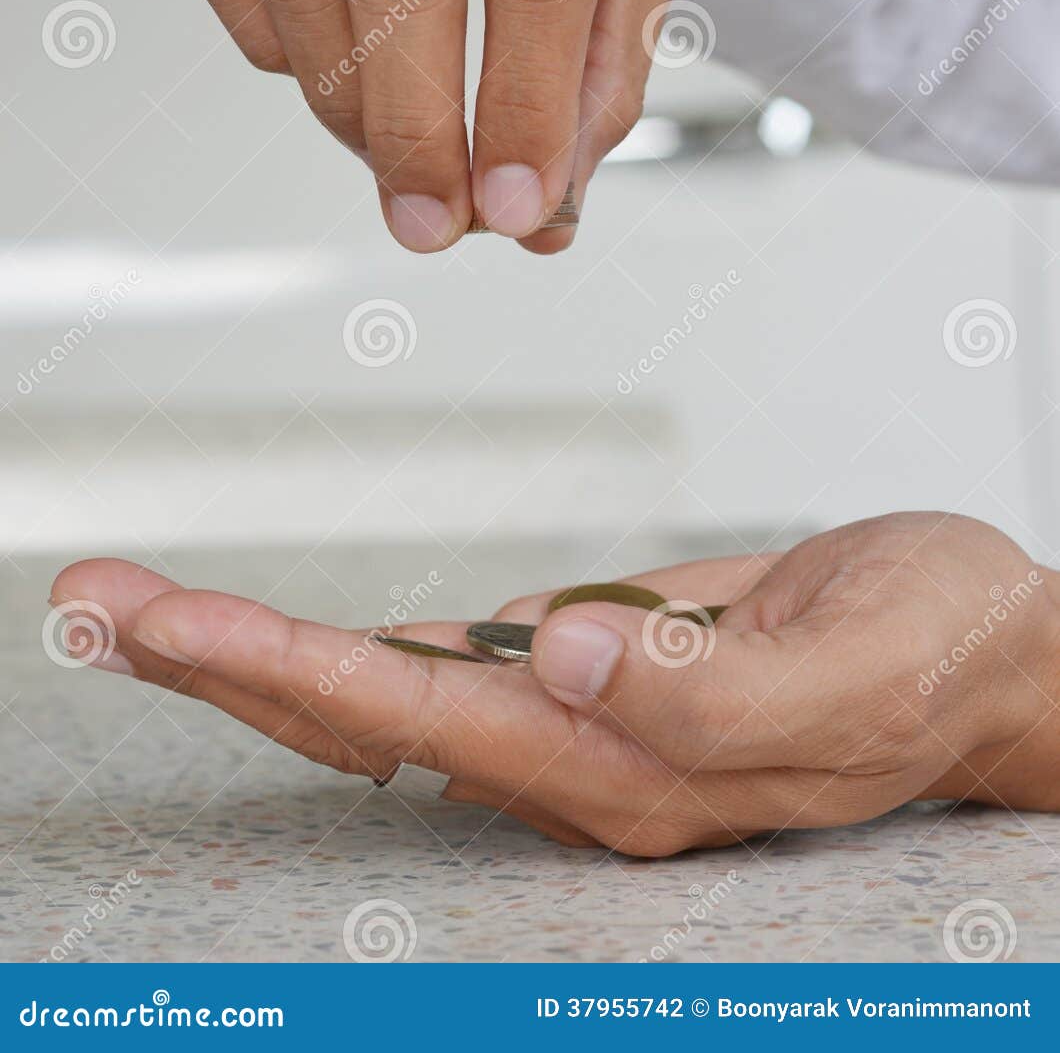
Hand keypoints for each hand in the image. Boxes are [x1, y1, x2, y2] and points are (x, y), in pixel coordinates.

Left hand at [50, 514, 1055, 856]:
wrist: (982, 645)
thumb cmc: (935, 648)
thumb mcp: (857, 669)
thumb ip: (708, 692)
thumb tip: (555, 657)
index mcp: (629, 773)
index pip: (416, 721)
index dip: (281, 669)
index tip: (168, 622)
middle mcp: (576, 764)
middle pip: (357, 719)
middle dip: (215, 663)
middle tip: (89, 601)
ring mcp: (571, 725)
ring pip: (376, 696)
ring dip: (246, 655)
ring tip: (130, 608)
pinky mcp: (581, 679)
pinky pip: (431, 672)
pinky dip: (331, 648)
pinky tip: (262, 646)